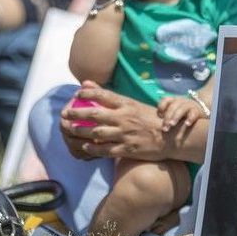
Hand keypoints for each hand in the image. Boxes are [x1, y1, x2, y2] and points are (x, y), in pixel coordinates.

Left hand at [59, 81, 194, 160]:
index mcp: (128, 104)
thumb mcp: (136, 104)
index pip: (104, 95)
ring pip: (97, 133)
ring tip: (71, 130)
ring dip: (81, 131)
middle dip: (77, 113)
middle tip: (66, 113)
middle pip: (95, 114)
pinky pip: (105, 150)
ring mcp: (125, 134)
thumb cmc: (152, 119)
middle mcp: (124, 118)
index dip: (88, 93)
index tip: (77, 94)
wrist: (170, 137)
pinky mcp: (127, 149)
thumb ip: (115, 98)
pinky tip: (84, 147)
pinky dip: (93, 149)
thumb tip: (94, 85)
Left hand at [158, 96, 204, 131]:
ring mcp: (189, 105)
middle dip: (167, 117)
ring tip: (172, 125)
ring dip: (176, 117)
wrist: (202, 107)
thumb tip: (154, 127)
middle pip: (172, 106)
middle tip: (164, 128)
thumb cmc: (183, 112)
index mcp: (174, 100)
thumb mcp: (175, 110)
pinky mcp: (197, 111)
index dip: (161, 107)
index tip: (159, 116)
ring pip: (181, 109)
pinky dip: (190, 118)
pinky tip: (187, 124)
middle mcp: (181, 101)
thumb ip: (166, 115)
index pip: (165, 100)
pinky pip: (193, 113)